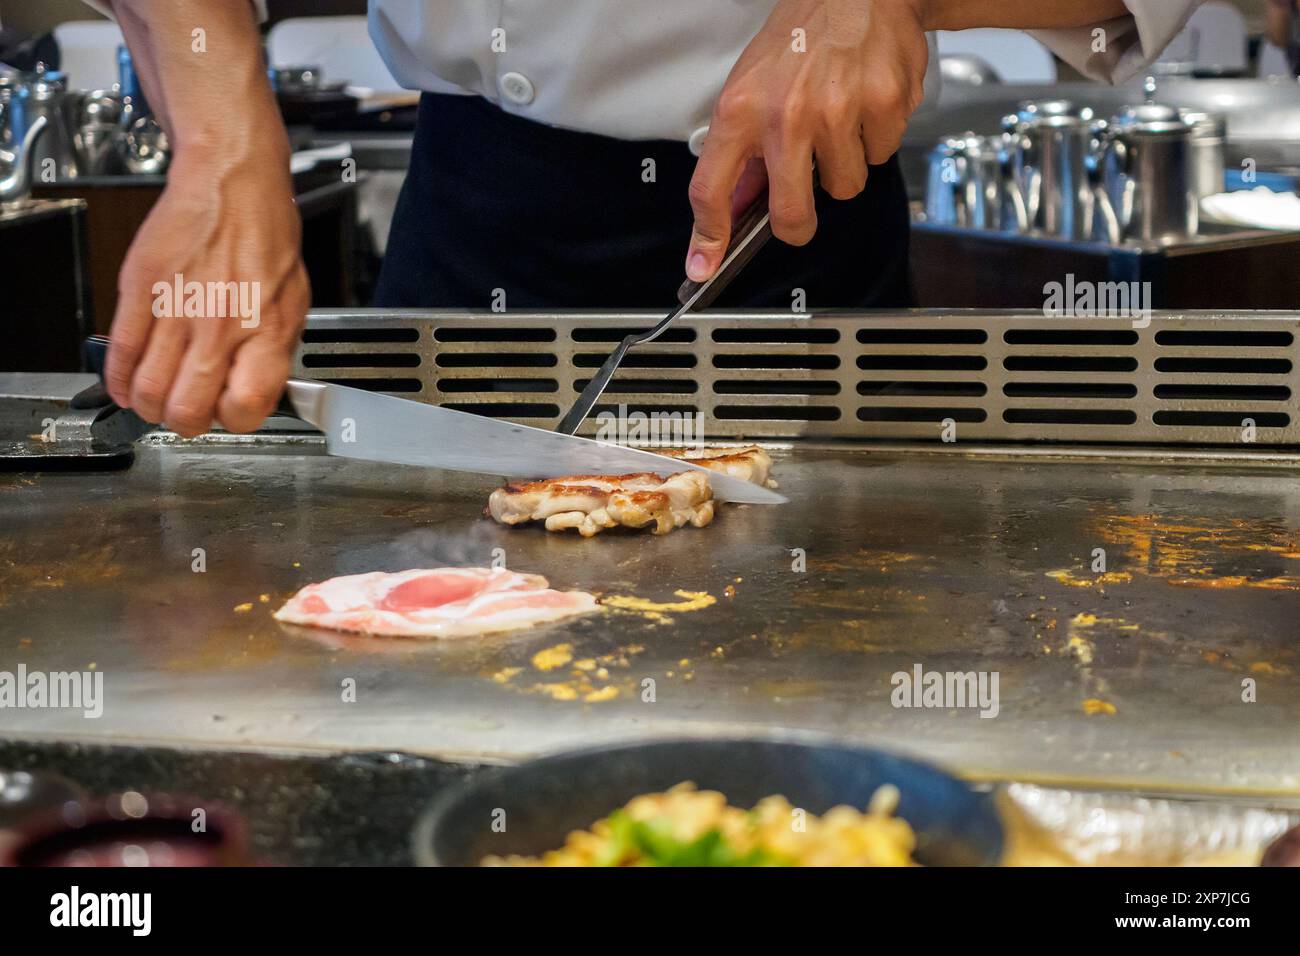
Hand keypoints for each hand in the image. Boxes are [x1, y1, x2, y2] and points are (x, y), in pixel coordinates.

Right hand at [104, 145, 309, 437]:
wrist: (232, 182)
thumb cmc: (267, 237)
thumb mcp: (295, 301)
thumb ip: (275, 350)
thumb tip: (258, 390)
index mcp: (267, 333)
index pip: (245, 409)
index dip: (233, 420)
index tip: (227, 412)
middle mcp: (223, 327)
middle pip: (187, 410)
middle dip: (183, 421)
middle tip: (184, 412)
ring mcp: (178, 310)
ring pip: (149, 389)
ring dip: (148, 405)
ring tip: (155, 399)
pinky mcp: (141, 290)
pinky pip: (121, 351)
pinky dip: (117, 377)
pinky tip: (125, 382)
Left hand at [685, 0, 929, 280]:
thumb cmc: (800, 35)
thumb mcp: (750, 86)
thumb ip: (743, 150)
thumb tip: (737, 205)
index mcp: (740, 110)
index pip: (711, 189)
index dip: (708, 237)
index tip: (704, 266)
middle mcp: (785, 115)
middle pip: (791, 216)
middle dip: (797, 224)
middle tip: (800, 207)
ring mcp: (836, 113)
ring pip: (845, 188)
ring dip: (843, 165)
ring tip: (838, 121)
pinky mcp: (882, 106)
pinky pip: (880, 154)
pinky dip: (875, 137)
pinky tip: (864, 103)